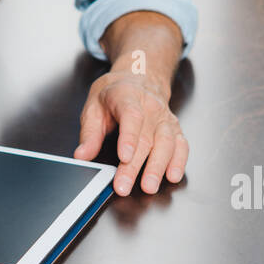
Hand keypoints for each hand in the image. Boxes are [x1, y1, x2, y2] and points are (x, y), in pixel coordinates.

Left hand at [75, 69, 187, 195]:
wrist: (140, 78)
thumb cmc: (115, 94)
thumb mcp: (94, 106)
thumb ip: (89, 133)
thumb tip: (82, 155)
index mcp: (127, 96)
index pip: (131, 116)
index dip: (128, 138)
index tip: (123, 157)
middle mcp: (150, 107)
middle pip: (145, 137)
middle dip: (135, 165)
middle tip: (124, 185)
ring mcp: (164, 118)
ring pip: (165, 143)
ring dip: (158, 166)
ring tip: (149, 186)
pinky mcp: (175, 128)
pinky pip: (181, 145)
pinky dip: (179, 161)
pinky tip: (172, 175)